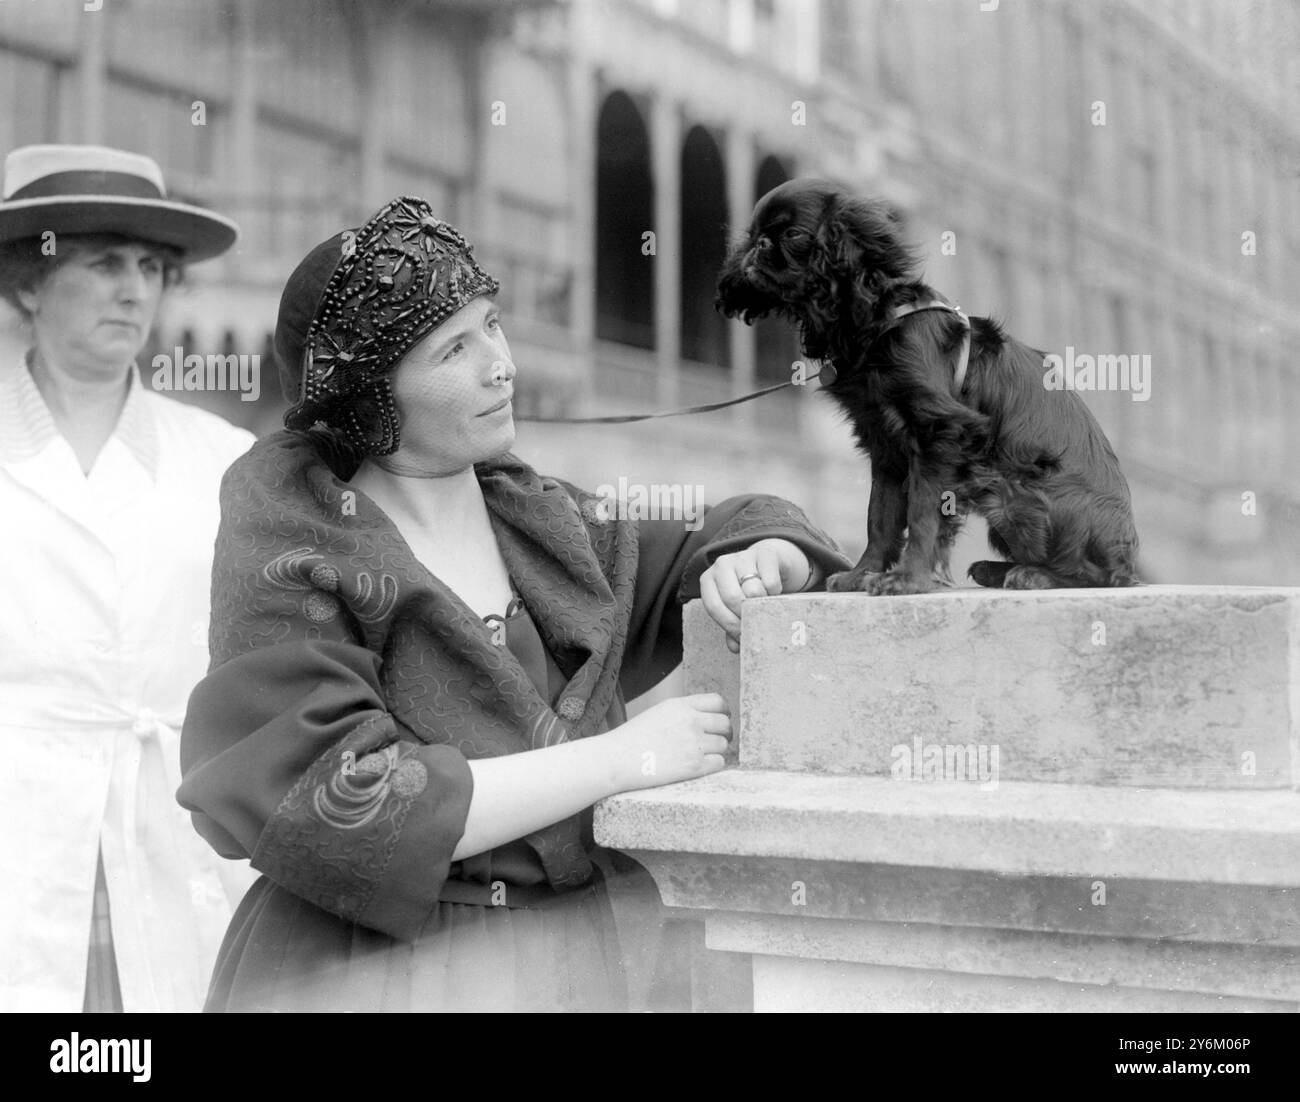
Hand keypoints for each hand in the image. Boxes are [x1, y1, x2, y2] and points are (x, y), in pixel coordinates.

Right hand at [607, 694, 731, 790]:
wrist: (615, 759)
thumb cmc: (633, 739)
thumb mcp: (659, 713)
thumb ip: (683, 712)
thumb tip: (706, 718)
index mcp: (681, 705)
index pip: (718, 702)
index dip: (723, 712)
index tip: (721, 721)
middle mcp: (690, 721)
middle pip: (725, 723)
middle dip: (724, 733)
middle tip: (716, 741)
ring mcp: (694, 743)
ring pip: (723, 744)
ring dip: (716, 750)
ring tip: (702, 756)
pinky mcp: (694, 766)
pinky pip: (719, 762)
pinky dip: (712, 765)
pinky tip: (699, 766)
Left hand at [699, 538, 817, 652]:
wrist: (767, 561)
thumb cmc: (746, 588)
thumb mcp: (735, 606)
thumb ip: (732, 625)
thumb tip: (735, 647)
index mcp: (708, 580)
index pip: (713, 607)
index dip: (729, 625)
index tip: (743, 636)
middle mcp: (721, 565)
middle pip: (732, 599)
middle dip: (747, 617)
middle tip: (757, 625)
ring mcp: (742, 556)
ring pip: (753, 591)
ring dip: (763, 604)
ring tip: (766, 607)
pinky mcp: (765, 553)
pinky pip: (771, 581)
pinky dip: (775, 593)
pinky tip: (774, 593)